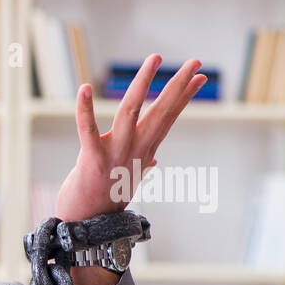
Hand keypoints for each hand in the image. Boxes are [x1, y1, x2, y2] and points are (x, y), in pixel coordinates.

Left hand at [55, 53, 206, 222]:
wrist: (87, 226)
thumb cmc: (104, 199)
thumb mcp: (128, 179)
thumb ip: (141, 164)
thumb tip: (153, 160)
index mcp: (144, 152)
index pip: (168, 118)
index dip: (184, 97)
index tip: (200, 77)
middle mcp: (135, 151)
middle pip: (161, 111)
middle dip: (178, 85)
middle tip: (196, 61)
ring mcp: (115, 154)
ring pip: (131, 111)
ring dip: (142, 83)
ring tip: (155, 58)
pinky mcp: (92, 160)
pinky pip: (87, 131)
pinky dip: (84, 110)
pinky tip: (83, 88)